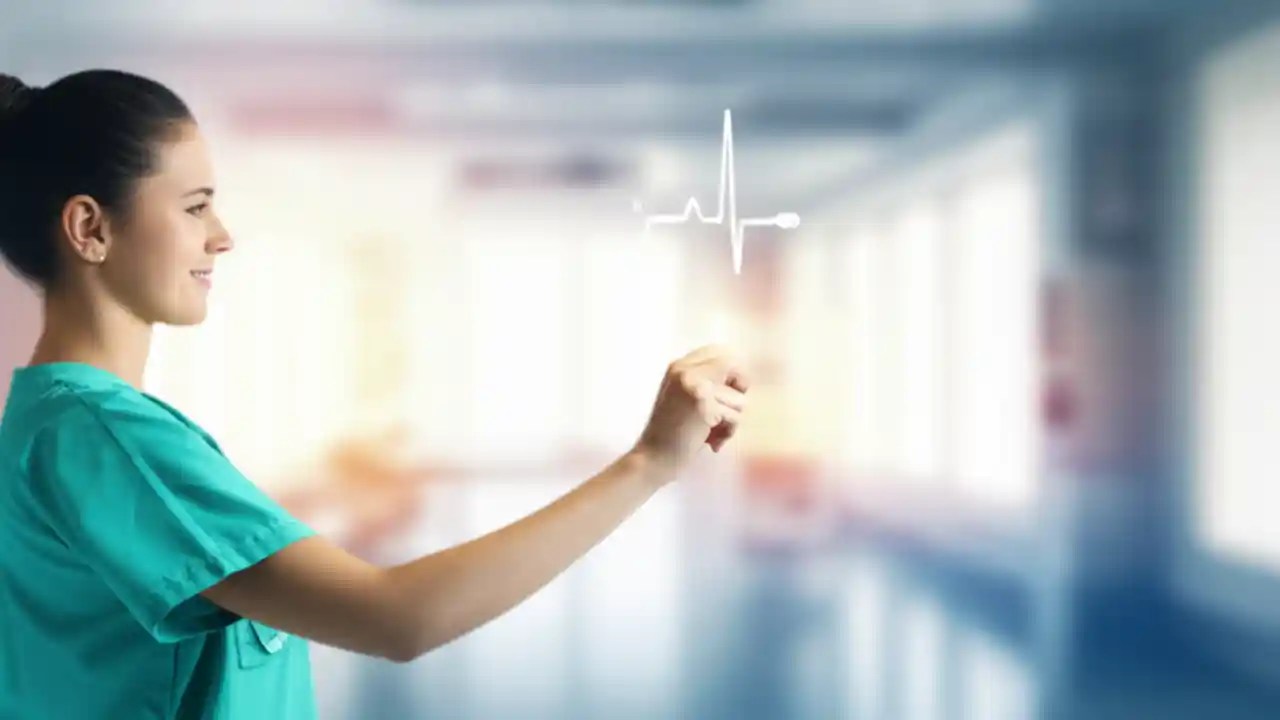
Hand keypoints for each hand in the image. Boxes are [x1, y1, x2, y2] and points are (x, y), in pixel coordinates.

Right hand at [632, 345, 750, 480]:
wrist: (652, 458)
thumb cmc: (671, 433)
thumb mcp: (682, 396)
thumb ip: (705, 382)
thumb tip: (743, 378)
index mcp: (678, 366)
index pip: (720, 352)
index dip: (732, 372)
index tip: (730, 390)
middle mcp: (685, 370)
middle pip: (734, 367)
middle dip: (738, 392)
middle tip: (726, 412)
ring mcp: (694, 386)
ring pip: (738, 398)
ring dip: (731, 421)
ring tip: (711, 433)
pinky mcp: (703, 406)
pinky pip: (735, 417)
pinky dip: (727, 433)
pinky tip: (710, 442)